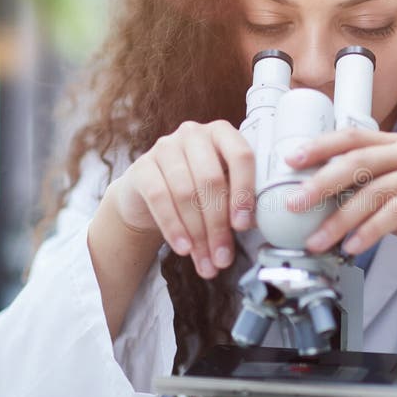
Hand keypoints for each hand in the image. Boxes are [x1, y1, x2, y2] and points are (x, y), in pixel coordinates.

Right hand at [109, 120, 255, 278]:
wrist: (149, 197)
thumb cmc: (196, 192)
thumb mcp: (221, 191)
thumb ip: (238, 202)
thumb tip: (255, 225)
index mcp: (222, 134)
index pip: (241, 156)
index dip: (244, 192)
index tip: (243, 225)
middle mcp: (194, 134)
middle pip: (211, 180)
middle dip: (218, 225)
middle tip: (223, 257)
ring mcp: (165, 147)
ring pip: (185, 193)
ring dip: (197, 234)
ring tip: (205, 262)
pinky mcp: (142, 167)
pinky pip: (159, 198)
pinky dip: (173, 227)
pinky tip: (183, 248)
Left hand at [283, 127, 396, 268]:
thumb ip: (367, 192)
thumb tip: (321, 204)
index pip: (352, 137)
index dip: (319, 145)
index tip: (290, 159)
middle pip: (357, 160)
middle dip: (320, 182)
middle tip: (293, 202)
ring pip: (373, 191)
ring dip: (340, 219)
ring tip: (318, 240)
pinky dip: (371, 231)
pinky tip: (354, 246)